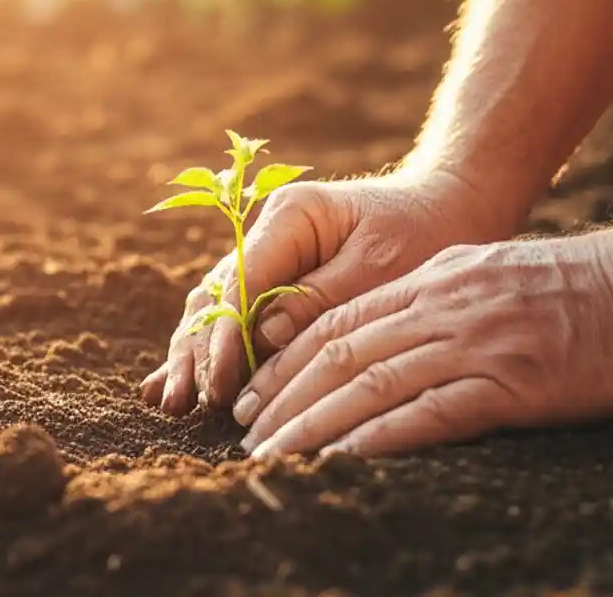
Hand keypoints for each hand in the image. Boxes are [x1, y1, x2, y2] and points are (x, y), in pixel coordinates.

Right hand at [140, 169, 515, 414]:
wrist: (445, 210)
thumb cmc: (422, 232)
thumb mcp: (380, 264)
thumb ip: (321, 299)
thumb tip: (263, 337)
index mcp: (290, 215)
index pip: (243, 281)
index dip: (224, 336)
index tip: (218, 383)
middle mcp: (265, 235)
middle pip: (215, 296)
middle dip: (194, 353)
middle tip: (180, 402)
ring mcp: (264, 260)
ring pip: (212, 312)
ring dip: (190, 357)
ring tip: (169, 403)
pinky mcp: (271, 286)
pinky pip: (230, 322)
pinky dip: (205, 355)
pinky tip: (167, 386)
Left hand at [235, 225, 612, 456]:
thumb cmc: (584, 286)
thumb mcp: (493, 271)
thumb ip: (440, 295)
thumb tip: (392, 331)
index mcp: (435, 279)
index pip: (339, 322)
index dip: (286, 361)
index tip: (256, 397)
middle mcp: (443, 306)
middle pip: (339, 354)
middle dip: (283, 397)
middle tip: (245, 435)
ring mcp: (475, 342)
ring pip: (370, 385)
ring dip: (312, 425)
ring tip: (272, 458)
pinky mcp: (512, 383)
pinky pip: (430, 414)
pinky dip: (378, 437)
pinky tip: (341, 460)